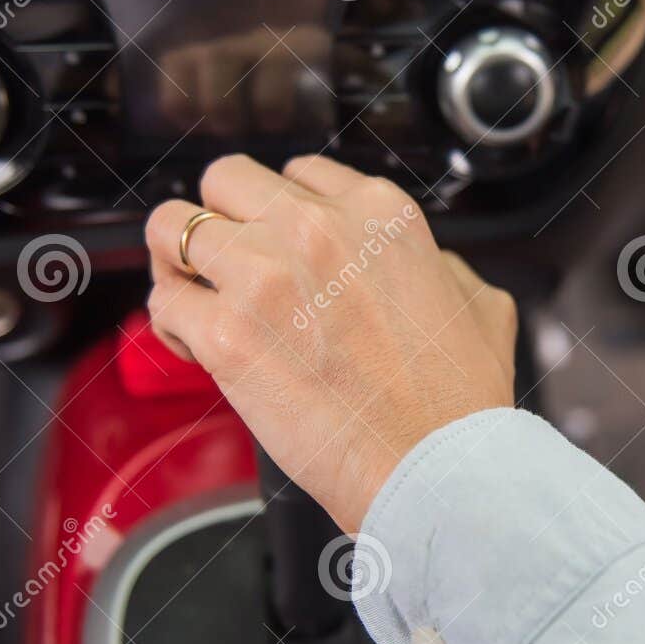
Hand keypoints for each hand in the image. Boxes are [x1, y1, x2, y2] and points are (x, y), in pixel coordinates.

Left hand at [145, 153, 517, 531]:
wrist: (434, 469)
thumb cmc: (457, 405)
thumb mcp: (481, 306)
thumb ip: (443, 267)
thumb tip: (428, 267)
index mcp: (377, 214)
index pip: (298, 174)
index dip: (282, 215)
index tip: (281, 249)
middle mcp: (314, 229)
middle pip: (225, 181)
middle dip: (223, 221)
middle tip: (229, 266)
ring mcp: (263, 276)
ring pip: (172, 225)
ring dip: (180, 263)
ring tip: (198, 299)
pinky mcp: (226, 335)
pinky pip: (163, 301)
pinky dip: (172, 324)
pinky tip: (197, 346)